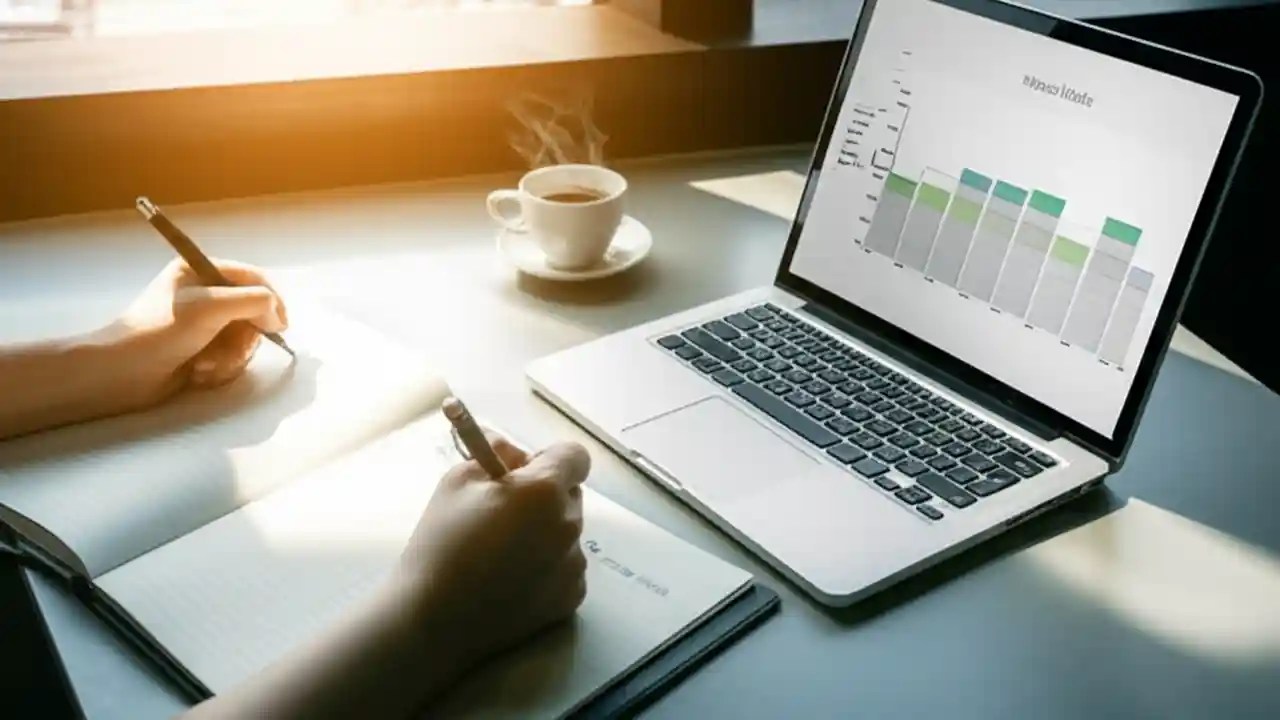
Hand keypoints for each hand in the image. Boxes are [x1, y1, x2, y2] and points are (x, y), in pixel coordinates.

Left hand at [104, 258, 287, 408]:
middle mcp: (204, 295)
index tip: (280, 327)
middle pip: (252, 313)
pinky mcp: (200, 350)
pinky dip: (220, 368)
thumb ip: (254, 302)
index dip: (272, 300)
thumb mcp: (211, 307)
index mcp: (200, 271)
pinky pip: (230, 357)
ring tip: (205, 366)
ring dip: (230, 357)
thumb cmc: (161, 330)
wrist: (121, 373)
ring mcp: (202, 324)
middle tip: (229, 350)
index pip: (254, 277)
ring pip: (243, 339)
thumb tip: (277, 319)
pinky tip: (198, 374)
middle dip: (243, 337)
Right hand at [399, 435, 589, 671]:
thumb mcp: (457, 482)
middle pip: (569, 495)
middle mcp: (569, 525)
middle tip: (504, 513)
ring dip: (545, 533)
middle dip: (543, 496)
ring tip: (502, 554)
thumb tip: (511, 449)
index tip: (523, 473)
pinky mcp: (571, 597)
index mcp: (544, 491)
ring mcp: (574, 565)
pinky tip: (512, 580)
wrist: (435, 619)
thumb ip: (493, 453)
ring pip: (567, 533)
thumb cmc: (441, 543)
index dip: (550, 458)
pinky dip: (547, 568)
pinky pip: (566, 568)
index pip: (574, 456)